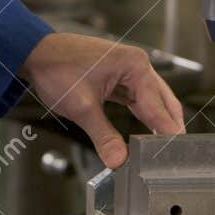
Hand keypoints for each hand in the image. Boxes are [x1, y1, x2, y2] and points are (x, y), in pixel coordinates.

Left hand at [19, 32, 184, 168]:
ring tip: (165, 147)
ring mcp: (128, 70)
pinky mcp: (119, 76)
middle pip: (163, 101)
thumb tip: (119, 160)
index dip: (167, 133)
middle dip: (169, 127)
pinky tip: (147, 131)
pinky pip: (138, 99)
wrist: (36, 54)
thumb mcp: (81, 107)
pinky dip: (143, 114)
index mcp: (134, 66)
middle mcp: (136, 65)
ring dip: (157, 121)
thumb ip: (103, 136)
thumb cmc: (57, 69)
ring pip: (152, 100)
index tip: (175, 154)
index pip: (159, 107)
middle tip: (177, 155)